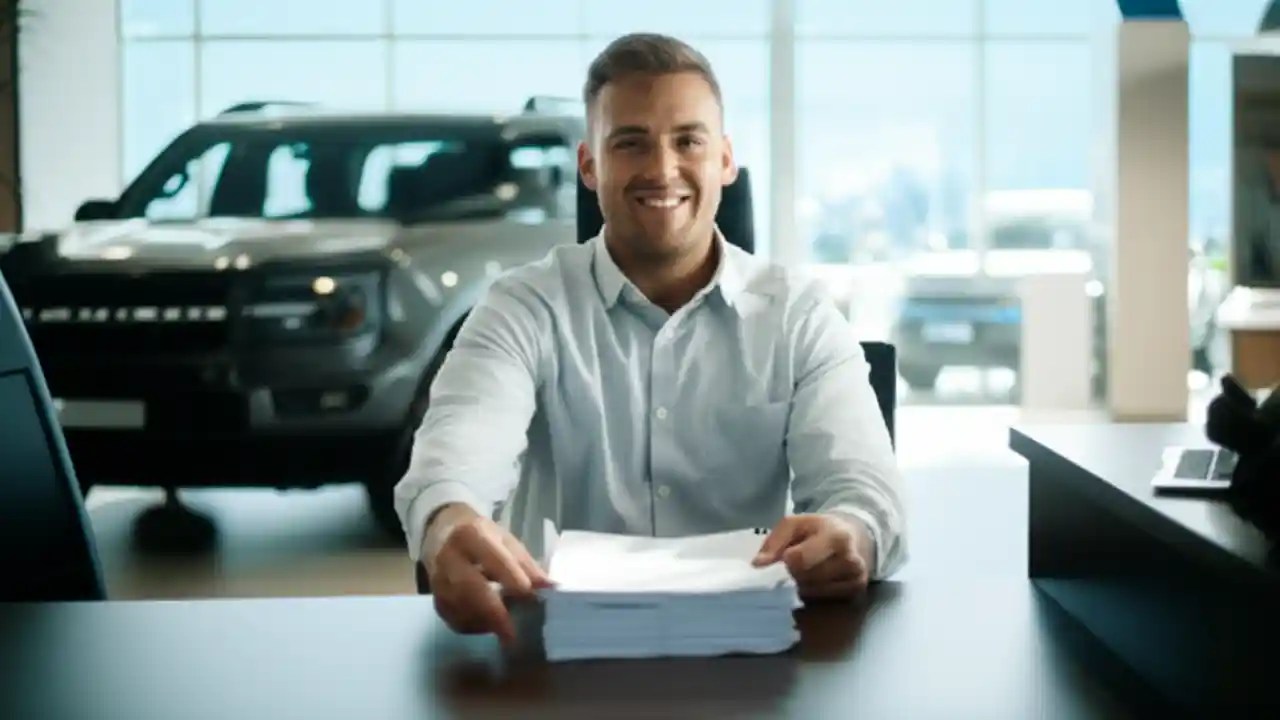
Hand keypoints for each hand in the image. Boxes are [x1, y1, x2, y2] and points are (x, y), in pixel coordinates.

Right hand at [423, 505, 553, 648]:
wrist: (442, 532)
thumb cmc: (483, 538)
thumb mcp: (506, 542)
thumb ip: (527, 566)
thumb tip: (551, 589)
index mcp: (471, 535)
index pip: (490, 557)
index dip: (509, 576)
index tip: (528, 594)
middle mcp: (449, 557)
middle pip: (467, 586)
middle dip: (492, 611)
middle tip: (513, 634)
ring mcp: (438, 581)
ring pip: (460, 608)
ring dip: (485, 622)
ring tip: (507, 628)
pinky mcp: (436, 600)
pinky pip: (455, 620)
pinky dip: (475, 627)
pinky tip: (490, 625)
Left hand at [751, 514, 871, 599]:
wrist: (854, 537)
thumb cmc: (818, 529)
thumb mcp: (795, 524)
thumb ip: (774, 541)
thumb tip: (758, 564)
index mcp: (837, 537)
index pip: (800, 560)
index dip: (786, 559)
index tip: (785, 555)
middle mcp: (851, 561)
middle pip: (805, 578)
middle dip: (794, 572)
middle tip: (796, 563)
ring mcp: (856, 581)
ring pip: (812, 593)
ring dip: (802, 584)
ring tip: (807, 570)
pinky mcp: (856, 596)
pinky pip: (822, 601)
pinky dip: (812, 594)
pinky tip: (816, 581)